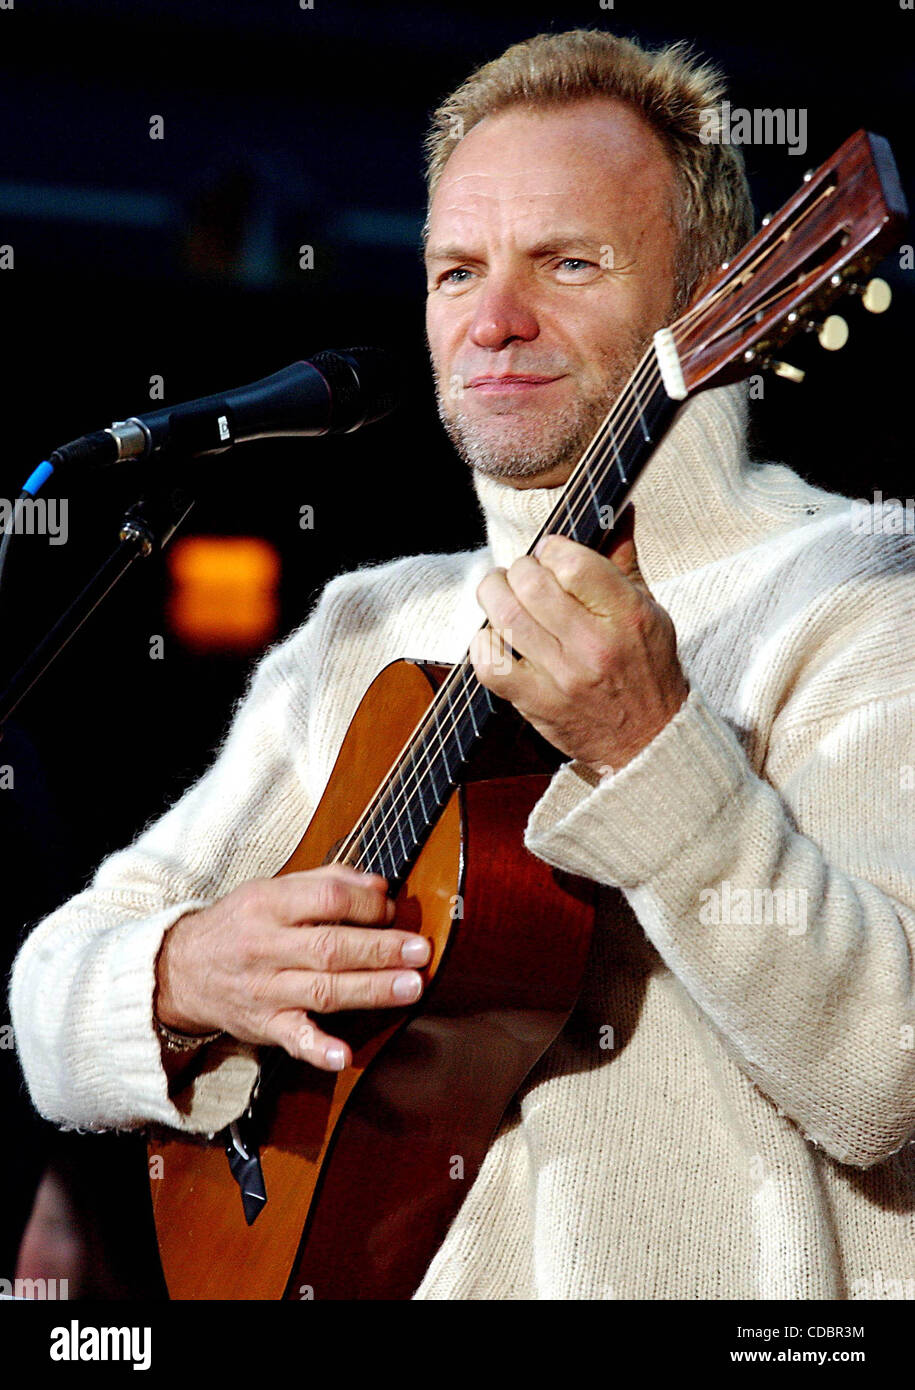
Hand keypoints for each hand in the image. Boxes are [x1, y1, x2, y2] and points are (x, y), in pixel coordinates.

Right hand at [154, 864, 429, 1071]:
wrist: (181, 970)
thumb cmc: (240, 923)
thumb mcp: (272, 889)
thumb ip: (326, 881)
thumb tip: (379, 886)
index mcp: (268, 904)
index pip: (326, 899)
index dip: (366, 904)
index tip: (393, 910)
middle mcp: (265, 947)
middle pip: (329, 947)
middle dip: (380, 950)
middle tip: (420, 951)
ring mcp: (265, 990)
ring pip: (322, 991)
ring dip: (371, 990)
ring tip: (411, 987)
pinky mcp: (264, 1026)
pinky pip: (292, 1040)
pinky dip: (318, 1049)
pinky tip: (343, 1056)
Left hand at [470, 507, 687, 774]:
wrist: (649, 740)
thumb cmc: (648, 668)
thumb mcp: (649, 609)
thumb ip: (624, 558)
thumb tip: (618, 507)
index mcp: (628, 615)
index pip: (572, 562)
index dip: (552, 549)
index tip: (551, 554)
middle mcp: (595, 646)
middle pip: (531, 585)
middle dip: (519, 569)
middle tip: (524, 574)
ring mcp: (562, 677)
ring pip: (505, 618)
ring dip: (494, 595)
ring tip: (501, 592)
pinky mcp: (536, 703)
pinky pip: (490, 664)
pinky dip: (483, 643)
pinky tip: (496, 636)